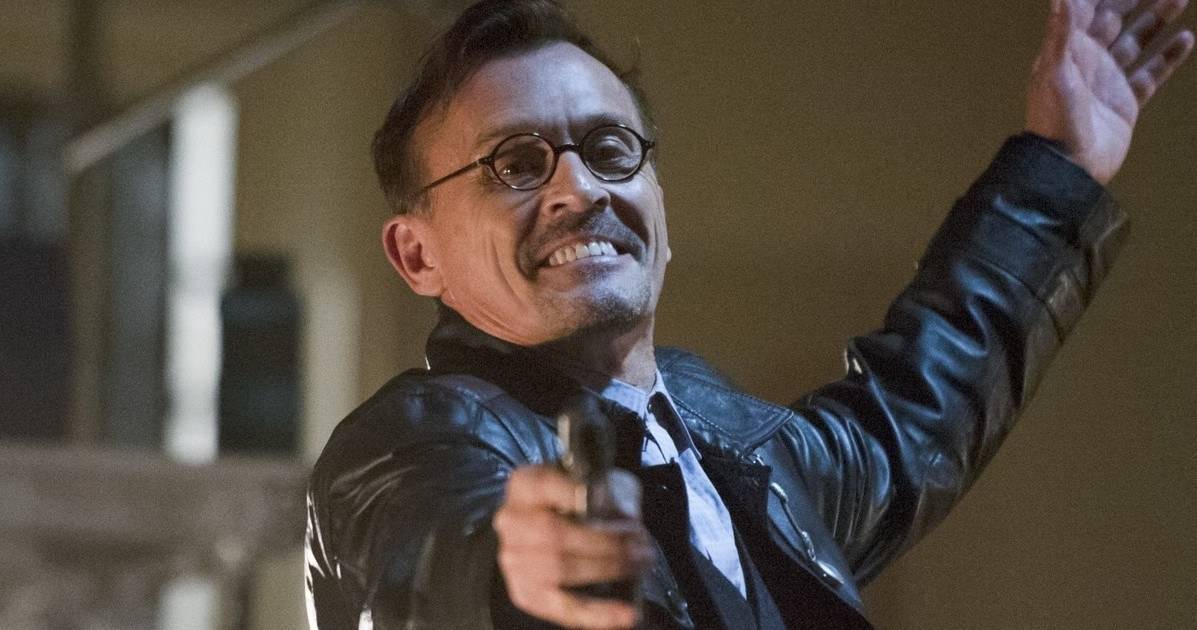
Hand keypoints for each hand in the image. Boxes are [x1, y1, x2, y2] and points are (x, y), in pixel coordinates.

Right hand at [493, 465, 652, 629]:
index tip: (606, 499)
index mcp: (525, 485)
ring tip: (637, 565)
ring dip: (606, 569)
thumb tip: (625, 521)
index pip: (543, 486)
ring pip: (559, 569)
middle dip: (604, 541)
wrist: (557, 524)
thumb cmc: (581, 501)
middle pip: (554, 533)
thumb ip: (609, 495)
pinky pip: (565, 607)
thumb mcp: (597, 483)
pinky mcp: (527, 593)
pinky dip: (600, 612)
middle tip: (639, 544)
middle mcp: (512, 522)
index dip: (573, 493)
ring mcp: (515, 560)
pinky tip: (627, 612)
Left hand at [1026, 0, 1193, 182]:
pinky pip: (1151, 73)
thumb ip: (1061, 32)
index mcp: (1067, 50)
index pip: (1088, 9)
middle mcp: (1088, 61)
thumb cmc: (1054, 120)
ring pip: (1136, 41)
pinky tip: (1186, 38)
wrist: (1068, 168)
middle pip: (1114, 20)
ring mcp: (1108, 81)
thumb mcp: (1055, 72)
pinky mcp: (1125, 102)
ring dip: (1156, 19)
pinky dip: (1168, 56)